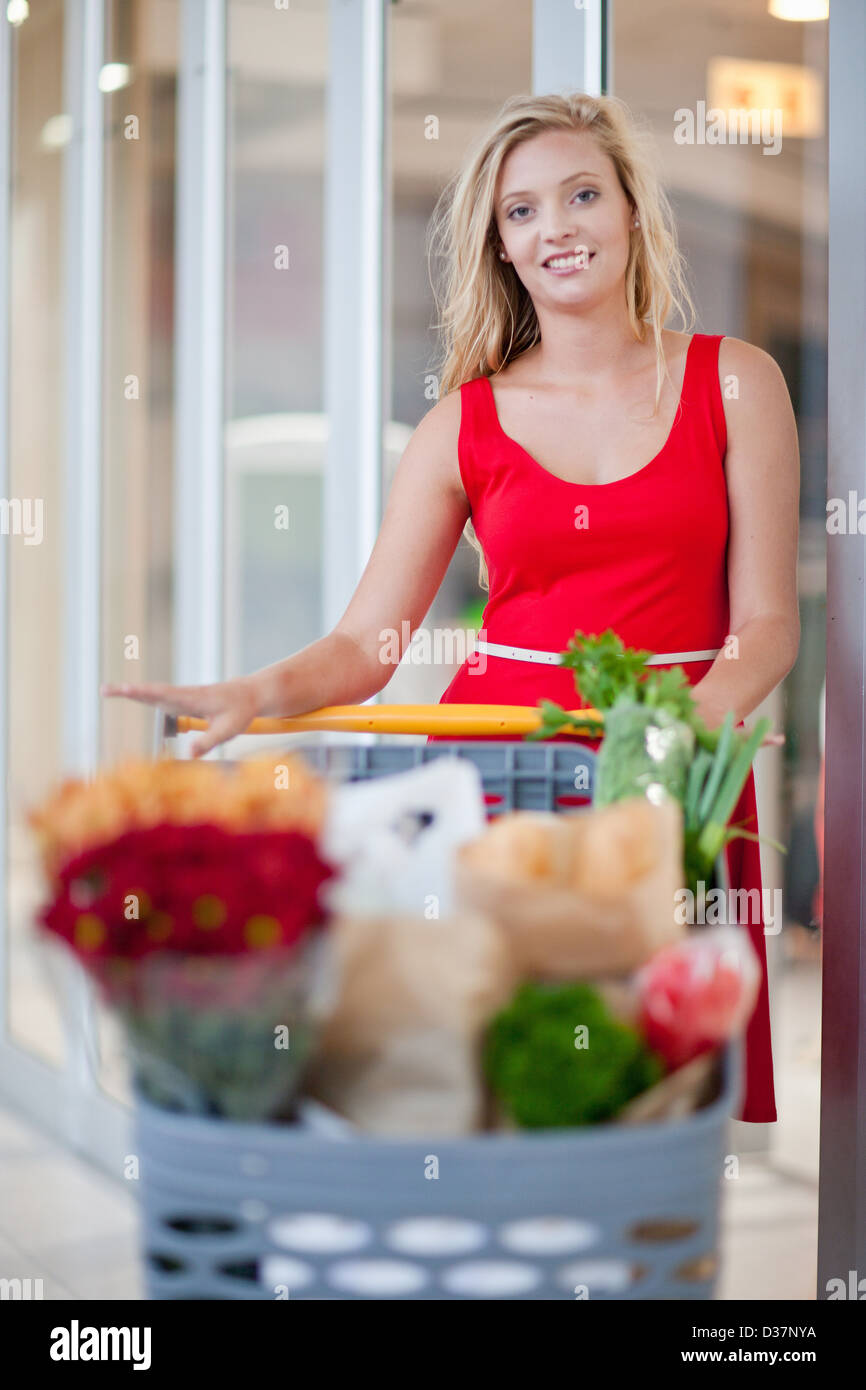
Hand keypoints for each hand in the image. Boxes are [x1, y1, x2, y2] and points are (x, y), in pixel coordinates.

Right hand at [100, 675, 260, 758]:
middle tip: (103, 689)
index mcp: (194, 698)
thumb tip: (190, 753)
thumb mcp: (229, 729)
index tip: (126, 689)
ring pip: (153, 694)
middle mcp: (184, 695)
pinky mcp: (183, 702)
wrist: (249, 694)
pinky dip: (142, 696)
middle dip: (128, 691)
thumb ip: (210, 741)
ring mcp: (182, 697)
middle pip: (152, 692)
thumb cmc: (241, 711)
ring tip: (107, 691)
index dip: (145, 693)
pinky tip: (130, 694)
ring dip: (131, 692)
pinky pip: (159, 698)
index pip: (165, 695)